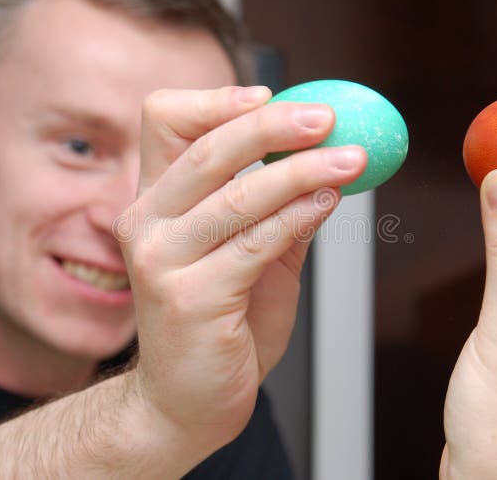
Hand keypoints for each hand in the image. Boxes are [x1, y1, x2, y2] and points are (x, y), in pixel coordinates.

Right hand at [117, 86, 366, 458]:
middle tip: (326, 118)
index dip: (218, 99)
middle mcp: (146, 223)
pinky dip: (298, 215)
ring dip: (303, 171)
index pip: (165, 120)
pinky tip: (330, 201)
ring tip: (351, 160)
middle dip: (273, 125)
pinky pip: (255, 242)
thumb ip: (276, 206)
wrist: (187, 400)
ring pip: (238, 195)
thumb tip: (326, 157)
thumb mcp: (249, 253)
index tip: (270, 95)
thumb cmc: (218, 324)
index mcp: (154, 201)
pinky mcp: (190, 298)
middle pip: (207, 148)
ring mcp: (162, 260)